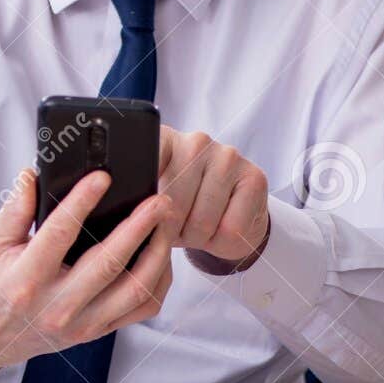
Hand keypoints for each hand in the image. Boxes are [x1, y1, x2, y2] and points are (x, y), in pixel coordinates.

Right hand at [0, 168, 175, 379]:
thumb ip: (14, 210)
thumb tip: (33, 175)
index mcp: (26, 280)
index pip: (59, 234)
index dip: (82, 202)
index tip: (102, 178)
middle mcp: (58, 306)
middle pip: (109, 263)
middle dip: (139, 227)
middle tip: (158, 199)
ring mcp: (82, 323)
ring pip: (135, 289)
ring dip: (158, 253)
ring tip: (165, 223)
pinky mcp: (99, 331)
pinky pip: (142, 307)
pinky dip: (158, 280)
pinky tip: (160, 254)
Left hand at [154, 124, 270, 268]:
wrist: (230, 218)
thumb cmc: (185, 208)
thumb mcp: (156, 201)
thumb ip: (140, 200)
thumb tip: (129, 214)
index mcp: (164, 140)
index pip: (144, 164)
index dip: (141, 200)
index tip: (141, 213)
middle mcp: (195, 141)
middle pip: (172, 203)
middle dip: (170, 231)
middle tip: (175, 230)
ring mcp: (227, 156)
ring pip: (202, 220)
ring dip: (196, 238)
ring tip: (197, 230)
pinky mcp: (254, 177)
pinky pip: (230, 229)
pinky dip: (222, 242)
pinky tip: (220, 229)